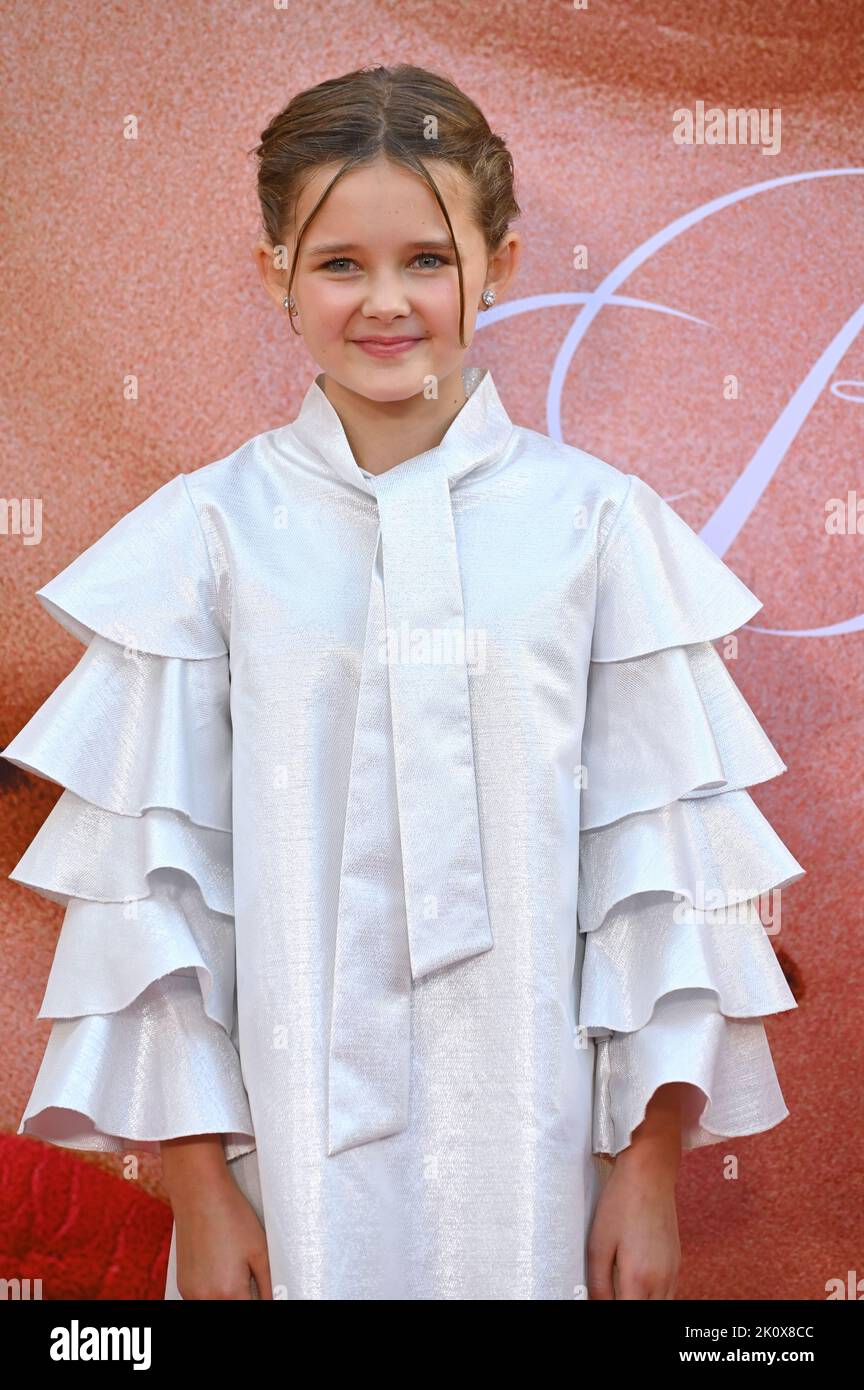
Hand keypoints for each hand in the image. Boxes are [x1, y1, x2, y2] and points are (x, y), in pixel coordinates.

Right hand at [171, 1170, 271, 1299]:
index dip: (260, 1300)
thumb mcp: (260, 1251)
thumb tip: (274, 1298)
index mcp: (228, 1292)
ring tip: (236, 1271)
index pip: (252, 1309)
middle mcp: (205, 1298)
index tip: (264, 1292)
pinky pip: (203, 1299)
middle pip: (232, 1308)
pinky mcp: (183, 1285)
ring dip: (229, 1297)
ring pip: (217, 1306)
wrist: (199, 1193)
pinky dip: (214, 1292)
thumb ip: (268, 1285)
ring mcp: (190, 1293)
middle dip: (244, 1297)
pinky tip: (221, 1270)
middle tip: (250, 1278)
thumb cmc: (229, 1215)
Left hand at [587, 1149, 680, 1298]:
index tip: (602, 1300)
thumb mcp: (598, 1244)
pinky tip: (638, 1284)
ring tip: (624, 1290)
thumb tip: (596, 1304)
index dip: (613, 1311)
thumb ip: (598, 1283)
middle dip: (630, 1307)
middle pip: (649, 1313)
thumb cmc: (621, 1203)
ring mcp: (673, 1271)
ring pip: (662, 1306)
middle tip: (613, 1294)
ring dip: (643, 1303)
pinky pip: (669, 1293)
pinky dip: (655, 1297)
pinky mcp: (677, 1262)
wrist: (649, 1173)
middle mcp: (662, 1280)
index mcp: (639, 1278)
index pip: (629, 1314)